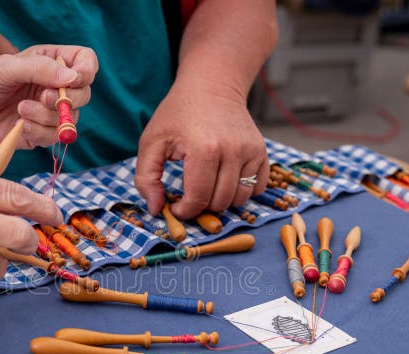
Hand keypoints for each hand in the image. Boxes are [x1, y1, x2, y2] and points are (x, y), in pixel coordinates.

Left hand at [0, 45, 97, 164]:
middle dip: (67, 98)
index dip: (85, 70)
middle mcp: (49, 86)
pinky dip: (39, 133)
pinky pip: (54, 138)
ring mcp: (44, 112)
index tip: (74, 79)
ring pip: (70, 119)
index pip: (83, 61)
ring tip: (20, 111)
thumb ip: (39, 69)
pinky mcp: (36, 135)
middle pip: (83, 93)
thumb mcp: (4, 68)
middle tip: (44, 97)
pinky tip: (19, 127)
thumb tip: (73, 78)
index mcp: (44, 62)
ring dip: (48, 117)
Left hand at [134, 81, 268, 218]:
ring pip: (240, 199)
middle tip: (190, 195)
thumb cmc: (177, 115)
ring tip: (207, 187)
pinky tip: (226, 180)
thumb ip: (146, 178)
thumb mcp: (151, 142)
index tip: (176, 206)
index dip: (185, 211)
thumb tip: (156, 210)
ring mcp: (251, 151)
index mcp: (204, 149)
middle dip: (202, 206)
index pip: (198, 199)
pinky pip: (258, 188)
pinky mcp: (262, 151)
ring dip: (222, 201)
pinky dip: (242, 192)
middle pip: (219, 202)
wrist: (211, 87)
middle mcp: (232, 151)